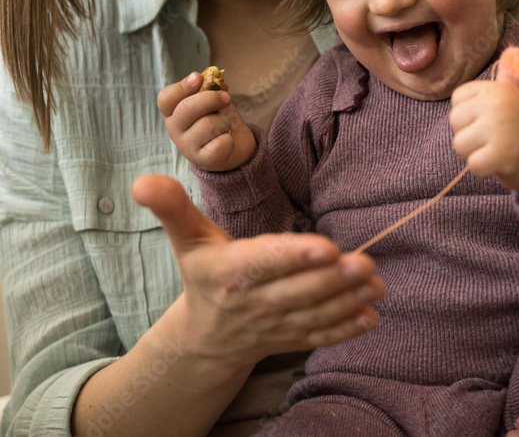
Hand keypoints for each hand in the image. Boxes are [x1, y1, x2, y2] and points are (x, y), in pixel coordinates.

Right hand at [132, 174, 385, 367]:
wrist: (207, 335)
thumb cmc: (204, 275)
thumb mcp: (187, 239)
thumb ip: (172, 208)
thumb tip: (142, 180)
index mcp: (230, 272)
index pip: (264, 262)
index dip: (294, 256)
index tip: (326, 247)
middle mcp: (254, 301)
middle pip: (297, 291)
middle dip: (333, 279)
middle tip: (366, 262)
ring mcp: (275, 325)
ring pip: (314, 314)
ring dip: (347, 301)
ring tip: (376, 283)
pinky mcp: (292, 339)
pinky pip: (320, 336)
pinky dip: (346, 329)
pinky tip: (371, 316)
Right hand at [159, 71, 255, 171]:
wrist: (232, 148)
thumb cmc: (217, 120)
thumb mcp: (212, 101)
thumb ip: (211, 88)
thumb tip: (217, 79)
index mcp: (172, 113)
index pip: (166, 98)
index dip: (181, 86)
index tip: (197, 77)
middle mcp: (174, 130)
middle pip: (187, 108)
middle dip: (211, 99)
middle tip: (226, 98)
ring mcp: (187, 147)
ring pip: (208, 124)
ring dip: (224, 121)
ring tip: (224, 125)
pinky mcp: (203, 160)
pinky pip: (221, 142)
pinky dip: (229, 138)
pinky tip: (226, 140)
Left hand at [449, 80, 518, 211]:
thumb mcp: (517, 98)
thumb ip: (508, 78)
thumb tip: (509, 53)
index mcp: (497, 89)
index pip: (457, 99)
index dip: (469, 113)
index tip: (490, 119)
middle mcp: (497, 103)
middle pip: (455, 121)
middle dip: (469, 135)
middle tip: (495, 138)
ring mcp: (499, 128)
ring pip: (460, 145)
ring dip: (475, 153)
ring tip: (497, 150)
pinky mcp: (501, 155)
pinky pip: (473, 165)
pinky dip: (484, 170)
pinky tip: (501, 164)